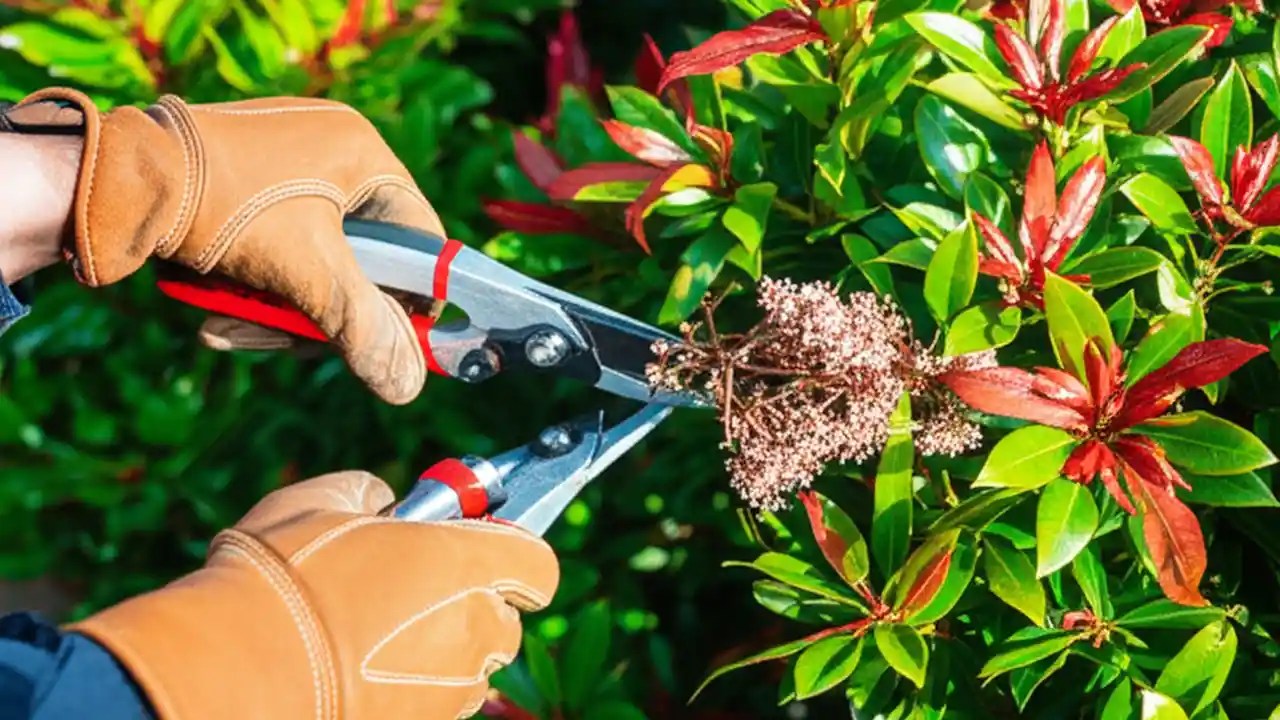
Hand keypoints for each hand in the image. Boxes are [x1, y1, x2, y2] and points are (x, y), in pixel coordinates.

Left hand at [4, 88, 442, 403]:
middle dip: (326, 309)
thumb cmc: (221, 209)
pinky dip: (253, 288)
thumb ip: (363, 329)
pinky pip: (273, 248)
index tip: (395, 342)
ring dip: (281, 309)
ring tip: (235, 328)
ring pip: (312, 260)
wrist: (110, 180)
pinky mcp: (241, 183)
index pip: (420, 238)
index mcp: (361, 151)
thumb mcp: (305, 274)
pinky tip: (219, 316)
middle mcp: (329, 149)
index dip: (414, 297)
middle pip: (362, 258)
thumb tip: (407, 386)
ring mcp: (283, 164)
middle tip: (301, 341)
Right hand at [70, 472, 559, 719]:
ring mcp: (452, 686)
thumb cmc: (285, 574)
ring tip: (375, 626)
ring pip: (470, 661)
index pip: (539, 563)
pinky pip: (437, 696)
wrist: (238, 668)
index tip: (477, 542)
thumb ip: (376, 495)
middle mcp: (476, 628)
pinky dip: (413, 680)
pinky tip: (362, 663)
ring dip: (442, 642)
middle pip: (505, 616)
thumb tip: (386, 504)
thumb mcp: (327, 500)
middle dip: (472, 599)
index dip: (512, 551)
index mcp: (469, 563)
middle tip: (414, 582)